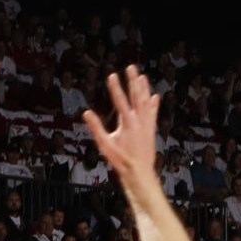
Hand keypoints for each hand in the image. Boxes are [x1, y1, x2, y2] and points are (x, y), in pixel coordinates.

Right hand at [81, 66, 162, 182]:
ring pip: (146, 102)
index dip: (116, 87)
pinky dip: (153, 104)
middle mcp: (140, 121)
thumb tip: (86, 113)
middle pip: (136, 96)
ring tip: (142, 76)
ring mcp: (147, 124)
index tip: (112, 75)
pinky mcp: (151, 129)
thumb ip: (96, 127)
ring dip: (144, 88)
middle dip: (133, 81)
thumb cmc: (121, 160)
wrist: (139, 172)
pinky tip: (155, 96)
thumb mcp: (105, 145)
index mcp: (128, 123)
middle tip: (131, 68)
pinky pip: (153, 113)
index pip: (120, 101)